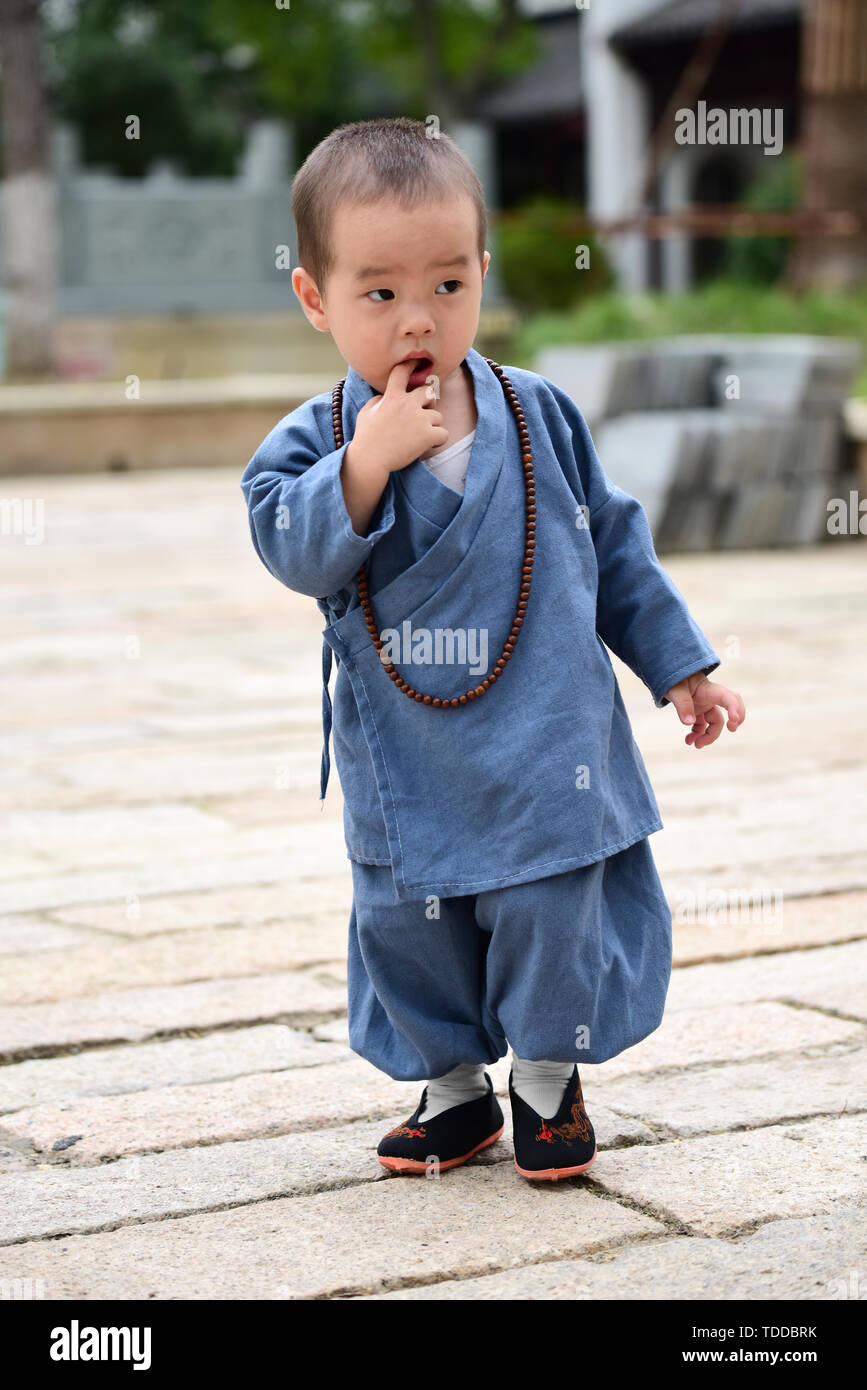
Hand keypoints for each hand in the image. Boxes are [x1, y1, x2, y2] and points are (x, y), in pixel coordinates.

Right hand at [349, 359, 447, 474]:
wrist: (370, 460)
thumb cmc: (366, 438)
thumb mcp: (366, 412)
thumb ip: (379, 400)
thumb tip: (386, 396)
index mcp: (392, 397)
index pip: (403, 372)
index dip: (411, 364)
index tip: (418, 362)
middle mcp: (408, 404)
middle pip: (429, 392)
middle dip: (429, 402)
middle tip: (423, 413)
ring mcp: (419, 419)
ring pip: (438, 416)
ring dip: (432, 425)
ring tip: (420, 435)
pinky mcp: (427, 435)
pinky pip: (444, 433)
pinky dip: (439, 440)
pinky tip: (429, 444)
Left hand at [664, 671, 744, 748]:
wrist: (665, 673)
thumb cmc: (671, 676)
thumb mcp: (674, 688)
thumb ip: (682, 704)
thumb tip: (689, 722)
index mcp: (708, 690)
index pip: (728, 698)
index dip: (735, 709)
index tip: (733, 723)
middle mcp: (710, 698)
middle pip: (727, 712)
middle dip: (731, 722)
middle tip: (731, 730)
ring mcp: (704, 705)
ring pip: (714, 724)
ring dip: (707, 736)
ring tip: (694, 744)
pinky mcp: (697, 711)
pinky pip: (702, 726)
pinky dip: (697, 735)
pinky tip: (689, 740)